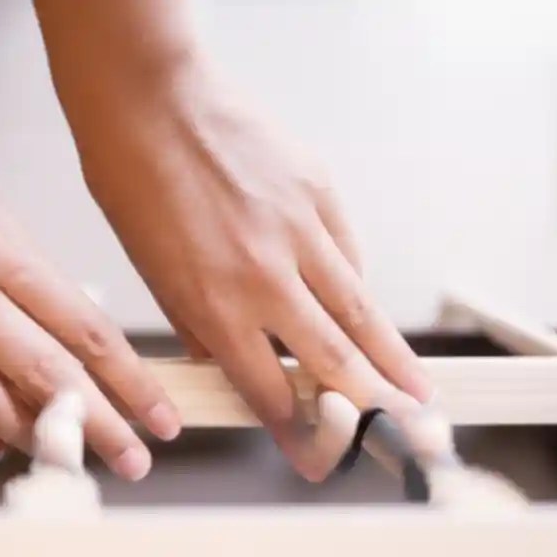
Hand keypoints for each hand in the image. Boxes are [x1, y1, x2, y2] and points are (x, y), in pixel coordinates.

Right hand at [0, 111, 179, 478]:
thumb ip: (29, 279)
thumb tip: (66, 334)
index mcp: (4, 258)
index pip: (87, 334)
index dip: (132, 383)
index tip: (159, 415)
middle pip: (50, 378)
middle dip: (100, 429)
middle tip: (133, 461)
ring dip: (33, 440)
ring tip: (64, 459)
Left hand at [65, 67, 432, 480]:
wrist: (152, 100)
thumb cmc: (135, 183)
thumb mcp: (153, 273)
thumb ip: (200, 324)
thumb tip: (228, 361)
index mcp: (216, 306)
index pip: (270, 389)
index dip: (299, 431)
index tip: (320, 456)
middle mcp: (266, 278)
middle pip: (333, 358)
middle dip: (373, 406)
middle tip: (409, 436)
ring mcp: (300, 233)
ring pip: (359, 309)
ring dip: (393, 357)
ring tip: (421, 392)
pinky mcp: (319, 192)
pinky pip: (348, 254)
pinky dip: (355, 286)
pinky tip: (364, 309)